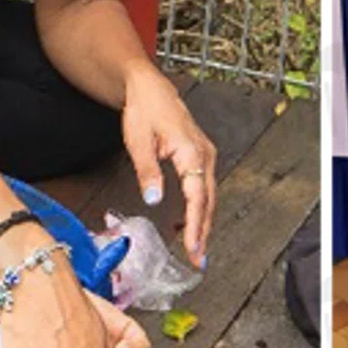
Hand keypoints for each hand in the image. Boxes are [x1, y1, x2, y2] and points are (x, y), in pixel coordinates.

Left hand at [121, 69, 218, 267]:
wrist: (149, 87)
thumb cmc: (144, 109)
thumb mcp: (138, 140)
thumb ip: (147, 171)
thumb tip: (154, 199)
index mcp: (191, 150)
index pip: (197, 195)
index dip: (195, 224)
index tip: (193, 247)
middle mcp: (204, 154)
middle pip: (208, 200)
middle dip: (204, 231)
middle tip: (199, 259)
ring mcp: (205, 155)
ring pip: (208, 196)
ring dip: (203, 222)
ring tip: (197, 248)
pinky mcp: (200, 157)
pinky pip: (204, 187)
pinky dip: (200, 208)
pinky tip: (191, 224)